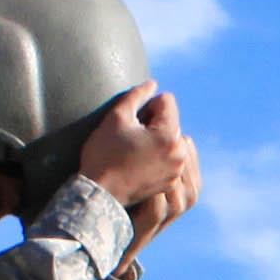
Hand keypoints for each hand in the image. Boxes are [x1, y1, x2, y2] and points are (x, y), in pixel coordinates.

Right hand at [74, 85, 198, 239]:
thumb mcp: (117, 118)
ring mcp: (176, 170)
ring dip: (156, 139)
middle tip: (131, 137)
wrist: (100, 194)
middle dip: (153, 122)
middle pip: (171, 121)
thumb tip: (153, 84)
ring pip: (171, 140)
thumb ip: (137, 96)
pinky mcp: (169, 182)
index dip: (147, 105)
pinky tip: (137, 163)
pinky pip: (169, 158)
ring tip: (134, 150)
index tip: (132, 122)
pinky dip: (157, 156)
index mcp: (169, 135)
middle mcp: (179, 153)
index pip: (167, 102)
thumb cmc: (104, 154)